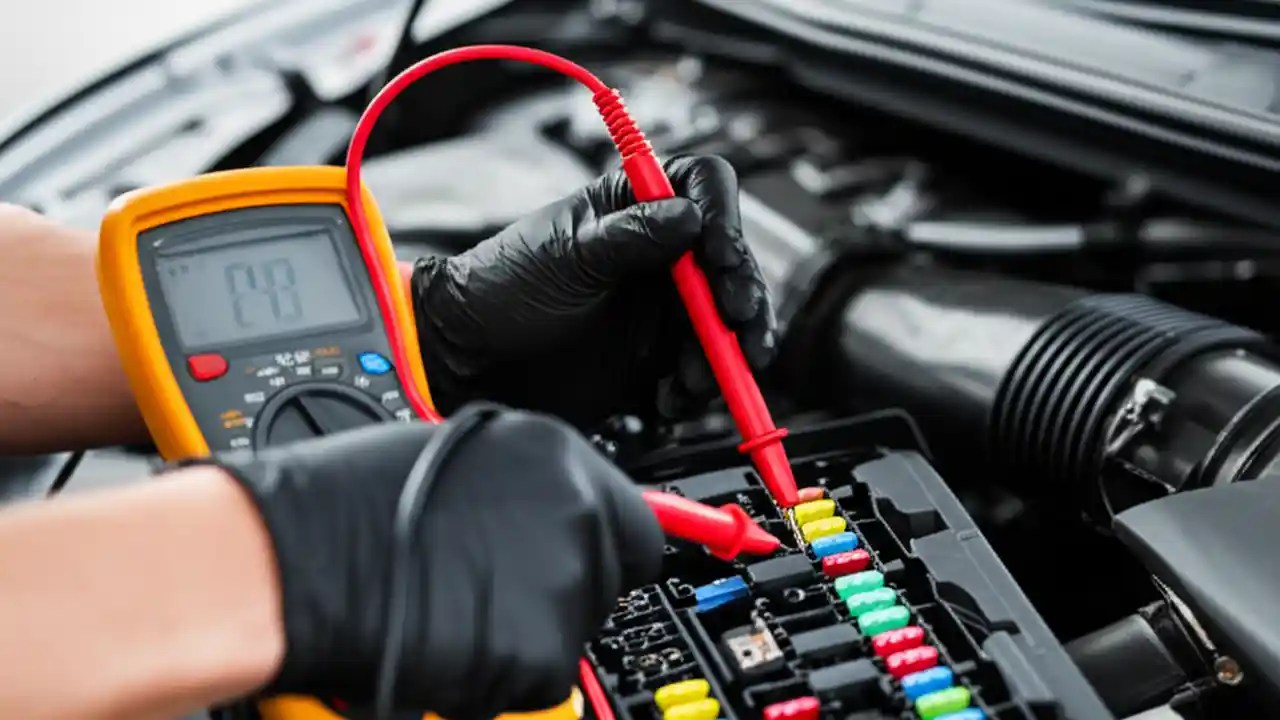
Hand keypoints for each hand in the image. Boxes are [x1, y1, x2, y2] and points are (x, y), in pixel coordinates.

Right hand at [214, 407, 662, 715]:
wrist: (289, 563)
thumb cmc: (341, 507)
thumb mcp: (458, 464)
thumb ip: (522, 491)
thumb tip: (547, 518)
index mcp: (557, 455)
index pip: (633, 523)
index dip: (599, 551)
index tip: (584, 567)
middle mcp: (576, 511)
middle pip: (609, 581)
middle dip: (562, 596)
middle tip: (492, 598)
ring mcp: (562, 582)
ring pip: (572, 635)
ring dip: (525, 637)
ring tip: (450, 613)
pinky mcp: (538, 651)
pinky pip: (537, 681)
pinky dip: (499, 678)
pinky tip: (444, 643)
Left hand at [411, 155, 775, 425]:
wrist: (468, 360)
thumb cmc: (499, 288)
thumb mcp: (564, 255)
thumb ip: (627, 236)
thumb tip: (687, 216)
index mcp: (634, 207)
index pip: (703, 188)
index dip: (724, 220)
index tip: (719, 262)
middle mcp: (659, 253)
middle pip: (731, 265)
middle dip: (741, 300)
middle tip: (735, 328)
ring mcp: (661, 308)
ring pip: (725, 325)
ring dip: (721, 356)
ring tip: (691, 380)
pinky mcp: (656, 358)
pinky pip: (701, 373)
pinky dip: (696, 391)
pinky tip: (668, 400)